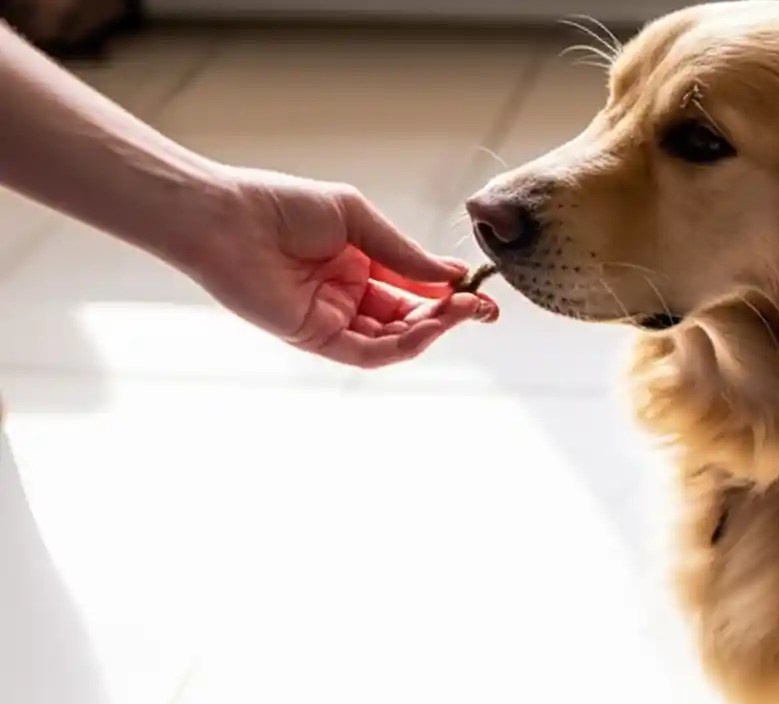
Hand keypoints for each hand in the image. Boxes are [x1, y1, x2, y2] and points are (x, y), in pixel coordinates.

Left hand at [183, 166, 497, 367]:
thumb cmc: (283, 206)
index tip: (480, 292)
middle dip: (449, 315)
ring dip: (432, 331)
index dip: (449, 292)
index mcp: (359, 263)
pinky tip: (426, 329)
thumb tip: (451, 276)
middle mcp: (349, 294)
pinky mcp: (315, 337)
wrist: (227, 217)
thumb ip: (403, 253)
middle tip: (480, 308)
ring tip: (460, 314)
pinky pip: (367, 352)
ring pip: (394, 339)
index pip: (413, 287)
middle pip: (410, 317)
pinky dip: (401, 345)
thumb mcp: (358, 219)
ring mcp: (333, 318)